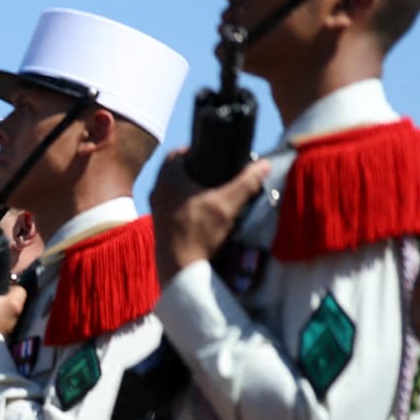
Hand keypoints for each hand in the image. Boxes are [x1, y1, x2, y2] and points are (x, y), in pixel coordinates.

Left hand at [152, 152, 271, 281]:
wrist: (179, 269)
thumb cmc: (199, 233)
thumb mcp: (227, 204)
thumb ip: (246, 182)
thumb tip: (264, 164)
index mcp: (168, 180)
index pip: (177, 153)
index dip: (194, 150)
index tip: (211, 153)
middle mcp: (157, 192)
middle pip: (175, 172)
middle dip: (193, 169)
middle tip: (215, 171)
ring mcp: (155, 210)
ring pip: (172, 190)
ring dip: (188, 188)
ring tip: (211, 190)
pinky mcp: (158, 226)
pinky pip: (171, 206)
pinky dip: (184, 204)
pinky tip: (201, 211)